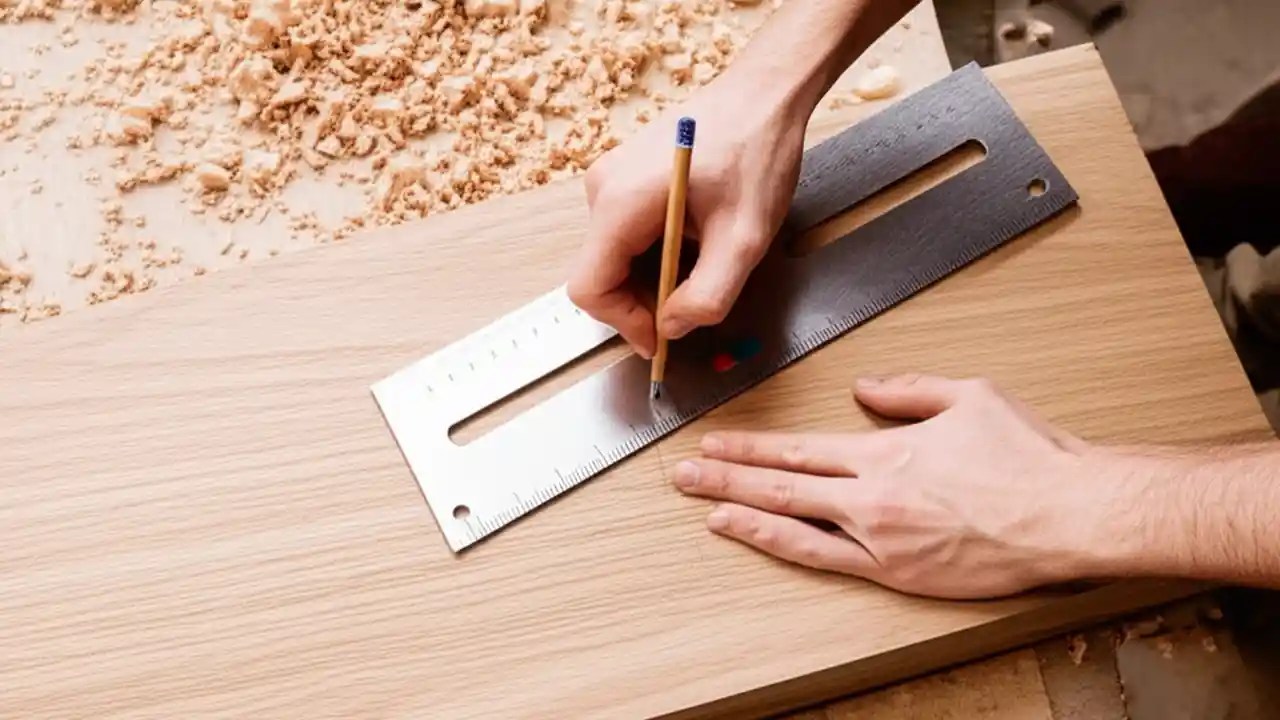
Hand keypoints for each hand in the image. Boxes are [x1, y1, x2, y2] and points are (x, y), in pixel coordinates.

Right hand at [566, 76, 810, 357]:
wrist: (765, 94)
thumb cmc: (756, 154)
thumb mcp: (744, 239)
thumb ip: (707, 295)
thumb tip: (672, 328)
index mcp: (620, 203)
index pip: (590, 288)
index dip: (624, 324)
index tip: (662, 339)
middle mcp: (603, 189)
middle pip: (601, 274)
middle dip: (641, 302)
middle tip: (692, 307)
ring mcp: (611, 179)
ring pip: (614, 256)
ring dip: (651, 277)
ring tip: (703, 263)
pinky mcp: (625, 176)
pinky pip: (626, 233)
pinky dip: (654, 253)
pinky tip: (695, 241)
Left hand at [672, 374, 1139, 598]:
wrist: (1071, 513)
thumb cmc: (1030, 457)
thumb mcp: (969, 395)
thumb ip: (908, 389)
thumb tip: (867, 390)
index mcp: (887, 448)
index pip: (798, 447)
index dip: (750, 446)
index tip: (715, 442)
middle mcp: (872, 493)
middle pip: (780, 482)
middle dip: (725, 476)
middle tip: (684, 473)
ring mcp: (879, 538)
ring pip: (791, 521)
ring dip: (739, 512)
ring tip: (702, 506)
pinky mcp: (897, 573)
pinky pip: (824, 560)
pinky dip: (780, 547)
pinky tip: (753, 539)